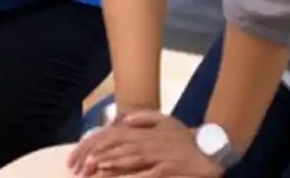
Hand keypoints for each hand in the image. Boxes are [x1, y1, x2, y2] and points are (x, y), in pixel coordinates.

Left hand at [68, 112, 223, 177]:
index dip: (93, 146)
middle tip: (79, 169)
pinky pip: (146, 174)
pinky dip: (131, 175)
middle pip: (115, 148)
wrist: (209, 150)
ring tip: (92, 171)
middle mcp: (146, 142)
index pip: (111, 136)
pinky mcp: (166, 169)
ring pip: (127, 160)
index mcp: (142, 132)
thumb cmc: (184, 137)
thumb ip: (143, 118)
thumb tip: (124, 118)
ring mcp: (156, 156)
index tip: (79, 158)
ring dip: (108, 165)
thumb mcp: (164, 120)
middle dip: (95, 158)